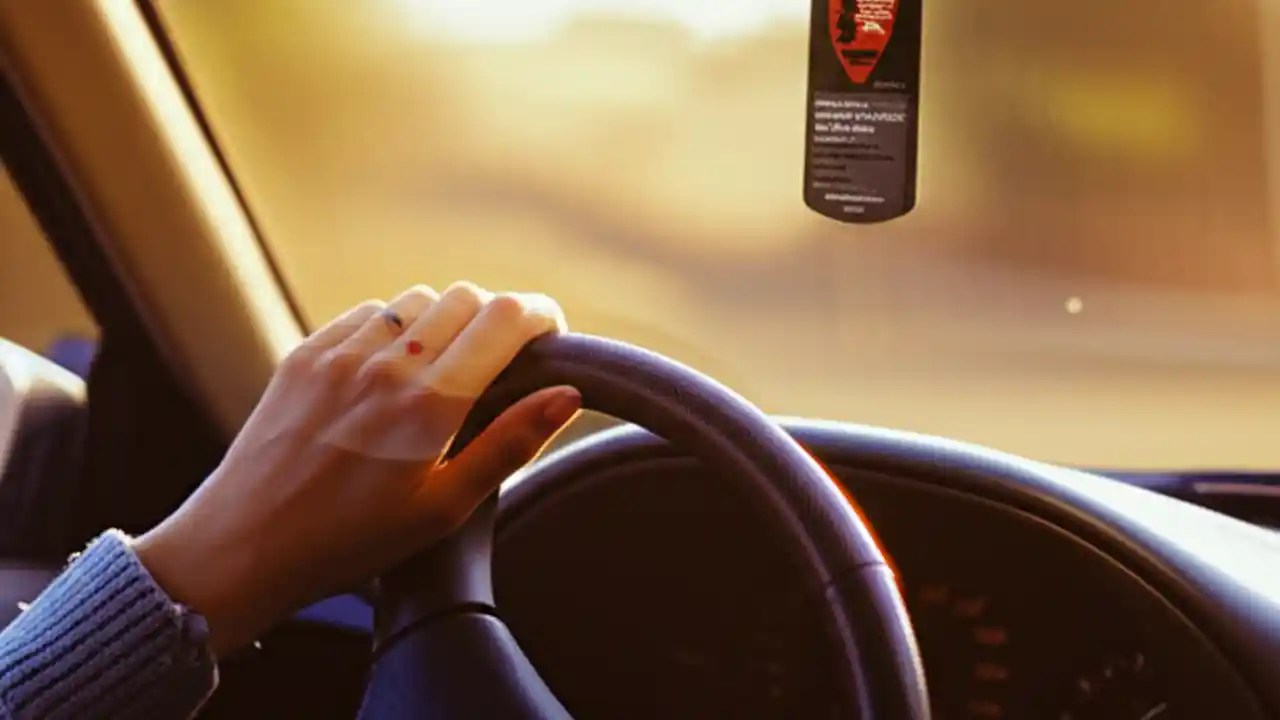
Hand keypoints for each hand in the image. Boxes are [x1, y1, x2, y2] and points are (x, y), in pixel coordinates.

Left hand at [134, 283, 579, 654]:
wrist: (245, 545)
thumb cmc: (349, 541)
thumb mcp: (444, 508)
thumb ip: (510, 444)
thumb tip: (566, 397)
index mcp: (429, 402)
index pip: (505, 317)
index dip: (541, 315)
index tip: (550, 333)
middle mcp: (386, 363)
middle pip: (468, 298)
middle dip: (498, 319)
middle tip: (504, 359)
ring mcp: (340, 353)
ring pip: (417, 301)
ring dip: (446, 321)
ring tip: (447, 367)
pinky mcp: (305, 354)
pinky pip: (367, 313)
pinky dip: (395, 329)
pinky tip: (392, 370)